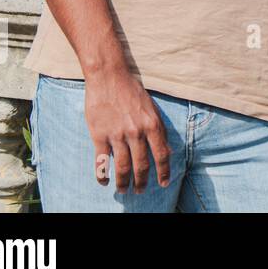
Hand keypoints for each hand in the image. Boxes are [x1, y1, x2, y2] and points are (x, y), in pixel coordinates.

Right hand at [83, 69, 170, 193]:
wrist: (109, 77)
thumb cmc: (132, 91)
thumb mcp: (152, 109)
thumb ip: (160, 130)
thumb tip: (168, 151)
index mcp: (152, 125)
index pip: (161, 155)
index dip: (163, 172)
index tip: (163, 183)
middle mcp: (136, 132)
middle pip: (141, 165)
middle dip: (142, 182)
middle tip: (140, 191)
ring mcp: (117, 134)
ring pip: (122, 166)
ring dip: (124, 182)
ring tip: (124, 190)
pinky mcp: (99, 135)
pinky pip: (102, 161)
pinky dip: (103, 175)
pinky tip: (104, 182)